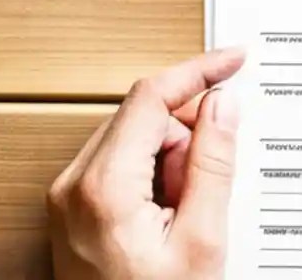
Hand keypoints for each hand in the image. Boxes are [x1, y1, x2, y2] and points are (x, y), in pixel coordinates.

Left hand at [47, 50, 245, 279]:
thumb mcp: (201, 241)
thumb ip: (213, 165)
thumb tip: (222, 107)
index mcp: (103, 186)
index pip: (152, 98)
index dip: (198, 72)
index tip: (232, 60)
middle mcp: (74, 184)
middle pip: (142, 117)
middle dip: (187, 134)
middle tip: (208, 182)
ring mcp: (69, 196)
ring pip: (134, 140)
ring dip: (171, 160)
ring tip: (185, 215)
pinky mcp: (73, 207)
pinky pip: (120, 165)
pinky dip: (154, 177)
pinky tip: (168, 217)